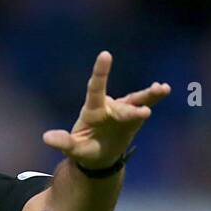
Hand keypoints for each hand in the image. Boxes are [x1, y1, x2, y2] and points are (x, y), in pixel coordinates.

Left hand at [42, 51, 169, 169]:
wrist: (100, 156)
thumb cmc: (85, 151)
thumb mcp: (74, 150)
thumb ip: (64, 142)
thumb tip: (46, 138)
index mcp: (92, 111)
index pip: (95, 89)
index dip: (100, 72)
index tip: (105, 54)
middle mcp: (108, 106)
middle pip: (122, 105)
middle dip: (132, 111)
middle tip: (144, 114)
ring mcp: (122, 109)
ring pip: (136, 100)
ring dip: (149, 95)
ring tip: (162, 89)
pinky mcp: (134, 115)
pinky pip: (145, 104)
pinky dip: (154, 98)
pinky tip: (164, 89)